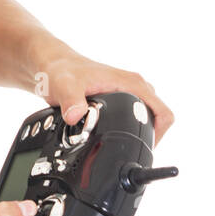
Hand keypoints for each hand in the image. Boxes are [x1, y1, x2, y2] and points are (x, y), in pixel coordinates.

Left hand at [36, 51, 174, 144]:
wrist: (52, 64)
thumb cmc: (60, 70)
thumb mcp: (65, 86)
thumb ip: (71, 101)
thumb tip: (76, 116)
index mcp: (130, 83)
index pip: (162, 112)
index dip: (159, 135)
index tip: (144, 149)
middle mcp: (133, 86)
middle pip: (157, 117)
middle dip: (149, 136)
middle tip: (129, 150)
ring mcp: (127, 91)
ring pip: (146, 116)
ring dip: (139, 131)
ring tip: (121, 145)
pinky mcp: (118, 96)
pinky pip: (134, 114)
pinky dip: (128, 126)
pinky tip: (112, 136)